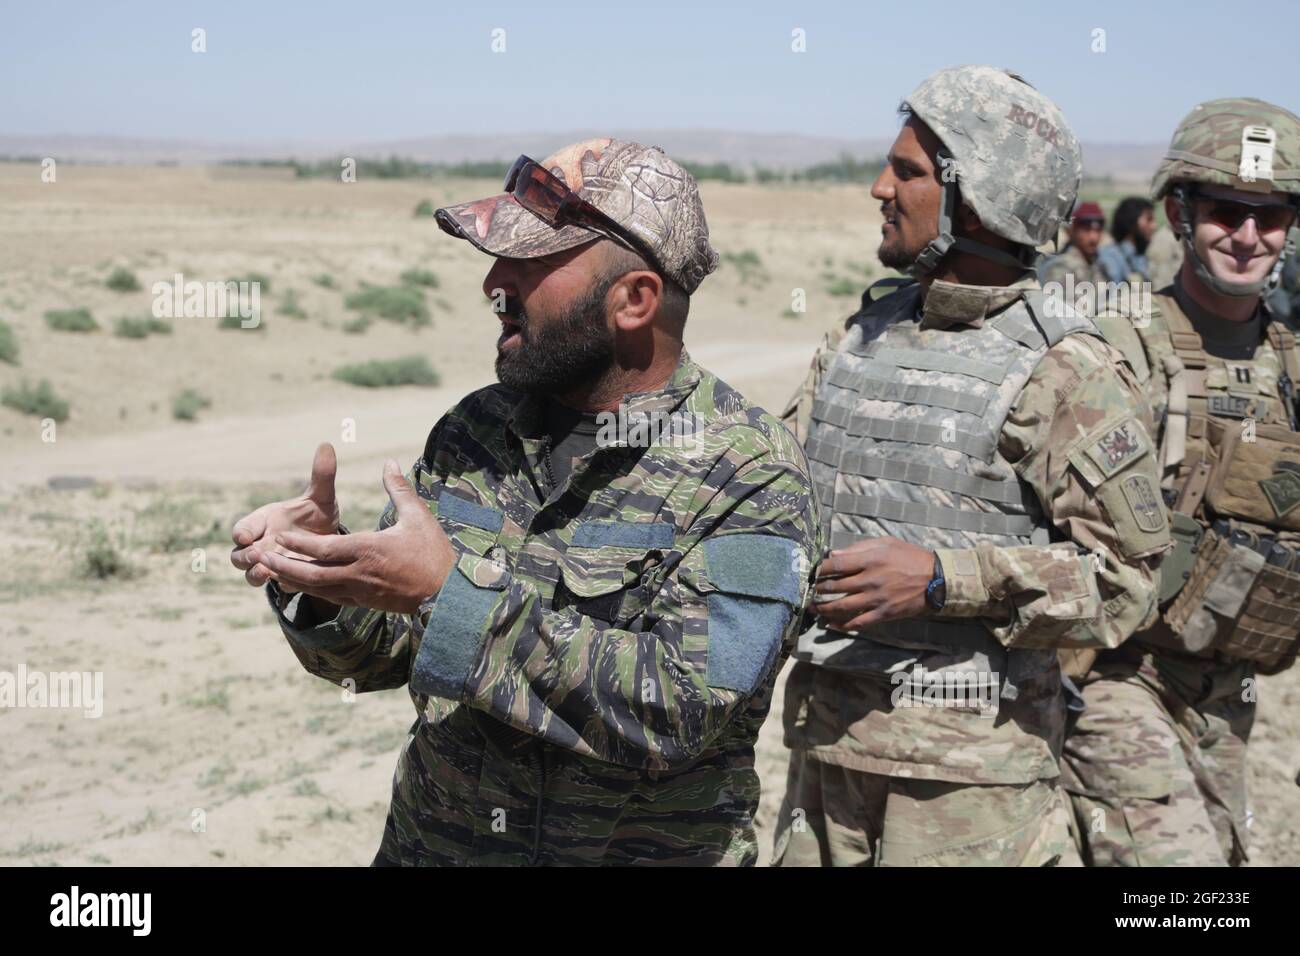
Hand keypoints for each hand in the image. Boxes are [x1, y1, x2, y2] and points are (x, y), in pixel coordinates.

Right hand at [231, 442, 340, 590]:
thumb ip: (322, 475)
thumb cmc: (316, 514)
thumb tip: (327, 445)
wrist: (331, 540)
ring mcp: (271, 564)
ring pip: (251, 574)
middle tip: (255, 555)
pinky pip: (278, 585)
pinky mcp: (286, 578)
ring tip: (265, 572)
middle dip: (244, 557)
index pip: (244, 528)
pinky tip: (292, 582)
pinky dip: (282, 583)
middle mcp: (262, 544)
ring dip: (255, 574)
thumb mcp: (321, 497)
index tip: (245, 536)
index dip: (242, 532)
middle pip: (239, 555)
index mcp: (265, 522)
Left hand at [253, 459, 455, 614]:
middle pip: (313, 573)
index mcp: (369, 550)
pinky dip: (313, 590)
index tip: (279, 536)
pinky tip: (303, 584)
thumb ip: (398, 489)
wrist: (448, 594)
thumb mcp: (417, 517)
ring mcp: (362, 592)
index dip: (299, 544)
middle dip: (284, 565)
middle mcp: (360, 574)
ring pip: (318, 589)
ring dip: (294, 579)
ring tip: (272, 570)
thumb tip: (389, 462)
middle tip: (261, 556)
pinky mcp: (366, 603)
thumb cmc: (434, 553)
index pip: (325, 549)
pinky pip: (332, 597)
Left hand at [812, 537, 934, 630]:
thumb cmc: (910, 557)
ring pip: (841, 607)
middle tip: (808, 590)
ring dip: (823, 609)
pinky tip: (831, 625)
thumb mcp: (886, 543)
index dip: (820, 569)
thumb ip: (859, 547)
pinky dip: (841, 626)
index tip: (811, 572)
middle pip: (834, 587)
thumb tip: (833, 555)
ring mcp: (876, 599)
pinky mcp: (883, 614)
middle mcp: (870, 580)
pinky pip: (858, 623)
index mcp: (870, 559)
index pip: (836, 565)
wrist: (936, 580)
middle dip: (817, 589)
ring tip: (813, 608)